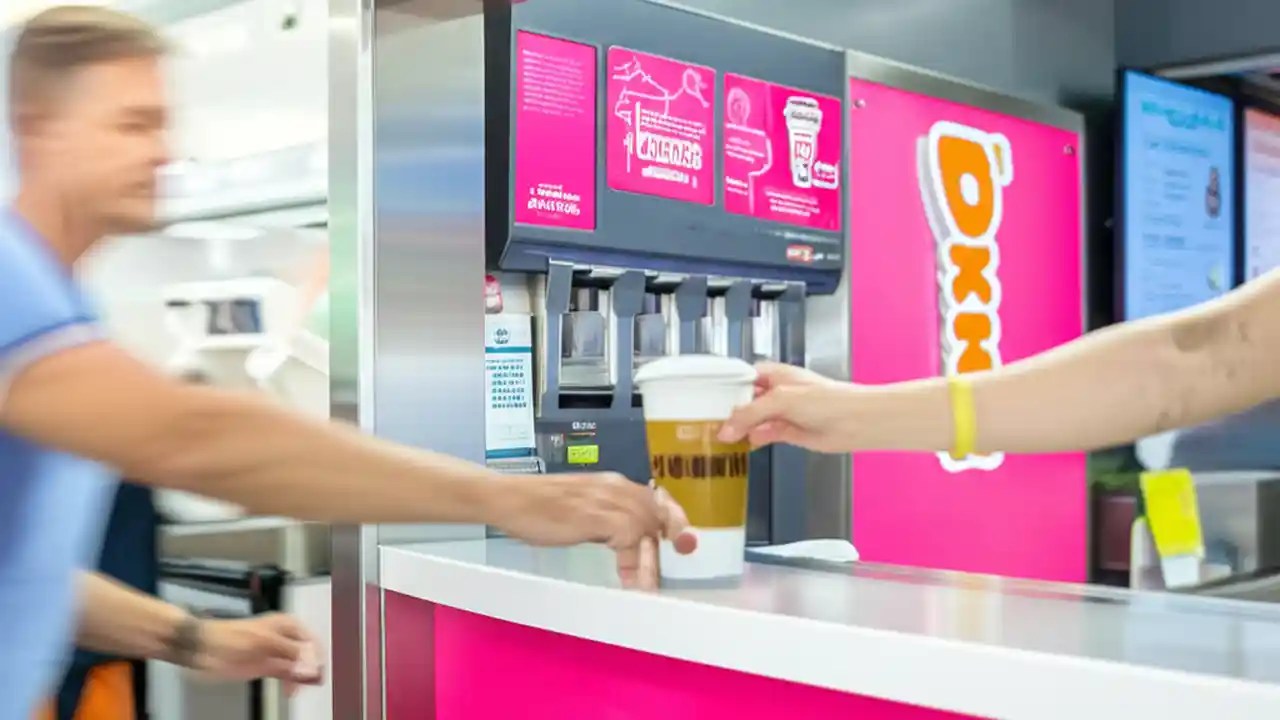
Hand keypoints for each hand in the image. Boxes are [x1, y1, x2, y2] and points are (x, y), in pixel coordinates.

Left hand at [197, 614, 322, 694]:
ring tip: (302, 687)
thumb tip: (309, 662)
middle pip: (306, 653)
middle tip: (315, 680)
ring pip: (296, 666)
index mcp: (285, 625)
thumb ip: (289, 650)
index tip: (319, 667)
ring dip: (302, 676)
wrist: (205, 648)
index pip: (310, 639)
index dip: (316, 653)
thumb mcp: (264, 640)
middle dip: (311, 666)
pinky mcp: (265, 667)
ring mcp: (274, 654)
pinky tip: (292, 689)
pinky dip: (290, 682)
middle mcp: (282, 638)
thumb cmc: (231, 636)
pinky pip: (284, 675)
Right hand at [492, 473, 696, 587]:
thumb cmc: (537, 507)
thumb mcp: (580, 511)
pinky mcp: (596, 515)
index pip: (655, 496)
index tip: (681, 541)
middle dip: (672, 536)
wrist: (510, 499)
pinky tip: (630, 580)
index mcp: (611, 483)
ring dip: (651, 559)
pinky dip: (634, 561)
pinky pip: (630, 538)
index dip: (672, 518)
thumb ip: (605, 522)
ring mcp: (606, 499)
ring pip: (647, 525)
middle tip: (672, 565)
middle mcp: (615, 487)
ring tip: (648, 585)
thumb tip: (625, 542)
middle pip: (658, 509)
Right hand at [718, 362, 859, 451]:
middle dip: (728, 411)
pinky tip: (741, 444)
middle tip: (706, 421)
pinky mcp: (788, 432)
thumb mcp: (780, 400)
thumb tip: (726, 429)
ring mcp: (782, 413)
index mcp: (773, 374)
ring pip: (752, 420)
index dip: (724, 387)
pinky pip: (763, 436)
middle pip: (744, 401)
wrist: (855, 421)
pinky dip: (752, 440)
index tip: (704, 398)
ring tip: (718, 437)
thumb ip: (750, 414)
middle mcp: (775, 392)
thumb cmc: (827, 400)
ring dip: (739, 428)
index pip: (740, 377)